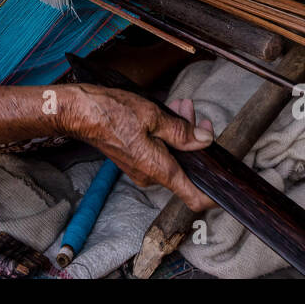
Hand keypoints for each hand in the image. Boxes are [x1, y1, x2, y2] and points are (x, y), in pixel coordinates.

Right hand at [57, 84, 215, 212]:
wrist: (79, 112)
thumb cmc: (111, 113)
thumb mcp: (153, 116)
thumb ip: (182, 132)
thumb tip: (204, 140)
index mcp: (158, 169)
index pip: (193, 197)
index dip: (213, 194)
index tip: (225, 180)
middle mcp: (150, 175)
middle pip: (185, 166)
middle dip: (195, 139)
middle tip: (195, 114)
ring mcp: (141, 169)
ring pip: (172, 155)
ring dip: (180, 131)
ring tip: (180, 106)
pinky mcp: (134, 160)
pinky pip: (159, 152)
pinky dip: (166, 134)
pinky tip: (167, 112)